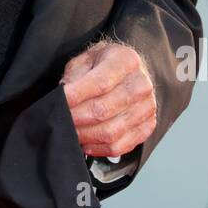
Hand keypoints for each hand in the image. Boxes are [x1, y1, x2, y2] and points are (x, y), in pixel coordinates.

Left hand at [60, 41, 156, 157]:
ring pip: (110, 132)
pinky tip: (87, 143)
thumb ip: (74, 76)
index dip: (76, 96)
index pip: (99, 83)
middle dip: (76, 118)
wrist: (131, 71)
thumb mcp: (86, 58)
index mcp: (126, 61)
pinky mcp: (148, 126)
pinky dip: (99, 149)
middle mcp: (141, 84)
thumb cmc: (106, 64)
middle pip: (103, 110)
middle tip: (60, 120)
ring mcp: (147, 107)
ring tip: (71, 131)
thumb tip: (62, 99)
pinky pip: (120, 146)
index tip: (59, 102)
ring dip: (85, 136)